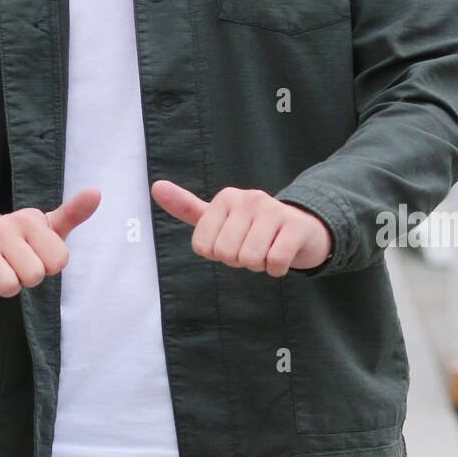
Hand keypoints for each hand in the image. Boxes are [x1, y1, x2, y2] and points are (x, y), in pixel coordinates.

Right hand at [0, 187, 100, 305]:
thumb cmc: (15, 239)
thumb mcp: (44, 226)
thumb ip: (72, 213)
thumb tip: (96, 193)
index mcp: (28, 219)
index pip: (58, 261)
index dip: (48, 266)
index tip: (35, 256)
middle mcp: (1, 227)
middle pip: (33, 276)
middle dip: (26, 279)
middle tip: (15, 266)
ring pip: (8, 287)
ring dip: (5, 288)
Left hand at [150, 181, 331, 276]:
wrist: (302, 228)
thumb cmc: (253, 227)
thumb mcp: (219, 217)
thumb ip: (187, 207)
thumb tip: (155, 187)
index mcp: (226, 198)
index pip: (204, 246)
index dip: (217, 254)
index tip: (232, 242)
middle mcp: (249, 198)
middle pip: (226, 253)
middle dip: (238, 260)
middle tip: (251, 248)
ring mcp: (274, 210)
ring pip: (250, 259)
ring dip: (258, 265)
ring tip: (266, 250)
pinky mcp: (295, 225)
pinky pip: (275, 262)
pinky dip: (276, 269)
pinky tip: (281, 258)